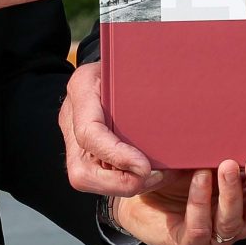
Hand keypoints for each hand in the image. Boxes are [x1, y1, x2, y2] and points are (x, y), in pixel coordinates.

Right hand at [63, 61, 158, 197]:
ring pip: (87, 179)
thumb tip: (175, 104)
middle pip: (81, 171)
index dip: (116, 155)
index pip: (89, 133)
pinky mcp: (84, 148)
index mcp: (81, 88)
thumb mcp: (135, 60)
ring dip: (125, 185)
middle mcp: (70, 116)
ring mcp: (73, 136)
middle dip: (119, 183)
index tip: (145, 166)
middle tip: (153, 176)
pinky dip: (125, 181)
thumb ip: (144, 83)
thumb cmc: (129, 59)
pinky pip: (99, 175)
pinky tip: (153, 174)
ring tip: (158, 176)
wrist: (114, 59)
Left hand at [110, 157, 245, 244]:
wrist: (140, 194)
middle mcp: (239, 222)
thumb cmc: (179, 174)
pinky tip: (199, 180)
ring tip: (226, 166)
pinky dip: (200, 203)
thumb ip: (226, 147)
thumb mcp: (207, 156)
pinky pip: (200, 228)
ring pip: (233, 222)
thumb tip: (241, 118)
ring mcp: (216, 237)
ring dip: (232, 193)